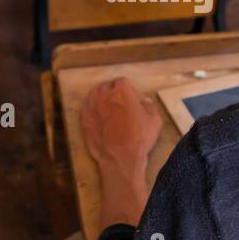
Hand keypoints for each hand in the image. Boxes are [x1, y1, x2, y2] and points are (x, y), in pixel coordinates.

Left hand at [81, 77, 162, 228]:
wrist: (120, 158)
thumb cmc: (139, 138)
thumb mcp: (154, 120)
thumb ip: (149, 106)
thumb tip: (144, 101)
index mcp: (122, 91)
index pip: (122, 81)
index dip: (127, 89)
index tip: (131, 97)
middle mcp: (104, 95)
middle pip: (106, 86)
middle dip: (112, 91)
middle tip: (119, 103)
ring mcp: (91, 106)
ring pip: (94, 94)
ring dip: (101, 98)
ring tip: (107, 107)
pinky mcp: (84, 119)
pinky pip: (86, 107)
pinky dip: (92, 108)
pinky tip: (98, 116)